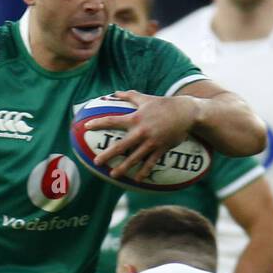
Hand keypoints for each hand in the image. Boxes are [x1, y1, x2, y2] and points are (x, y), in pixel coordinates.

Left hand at [85, 90, 199, 180]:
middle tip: (96, 162)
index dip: (99, 123)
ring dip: (123, 168)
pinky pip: (151, 163)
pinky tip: (136, 179)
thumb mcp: (146, 98)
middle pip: (121, 145)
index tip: (86, 127)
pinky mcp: (161, 148)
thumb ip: (130, 96)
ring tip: (113, 175)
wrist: (186, 113)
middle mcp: (142, 131)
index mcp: (136, 118)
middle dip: (108, 154)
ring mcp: (152, 142)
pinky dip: (144, 171)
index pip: (113, 120)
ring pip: (135, 158)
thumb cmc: (164, 104)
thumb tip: (115, 92)